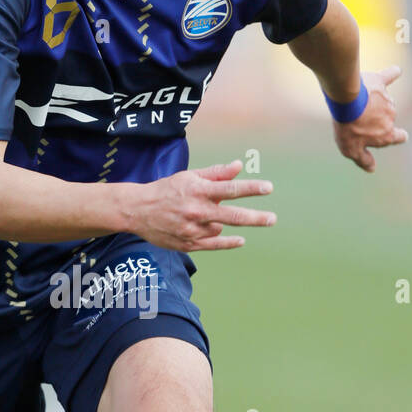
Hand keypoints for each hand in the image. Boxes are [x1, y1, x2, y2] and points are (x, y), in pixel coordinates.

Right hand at [128, 160, 275, 252]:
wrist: (137, 211)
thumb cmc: (166, 190)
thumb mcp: (189, 177)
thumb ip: (216, 173)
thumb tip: (239, 166)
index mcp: (198, 191)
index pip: (230, 189)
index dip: (251, 188)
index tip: (268, 188)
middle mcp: (197, 211)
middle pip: (232, 215)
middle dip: (255, 217)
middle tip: (273, 219)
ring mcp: (192, 229)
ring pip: (220, 227)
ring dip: (219, 221)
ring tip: (199, 214)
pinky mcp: (188, 244)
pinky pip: (214, 244)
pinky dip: (227, 242)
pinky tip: (240, 240)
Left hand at [333, 65, 407, 171]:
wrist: (345, 99)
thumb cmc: (349, 126)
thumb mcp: (351, 149)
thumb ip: (363, 159)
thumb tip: (372, 169)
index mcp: (386, 133)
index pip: (398, 137)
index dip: (397, 136)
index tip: (399, 136)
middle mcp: (391, 115)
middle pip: (387, 117)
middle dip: (375, 117)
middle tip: (356, 117)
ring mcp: (387, 98)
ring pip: (384, 100)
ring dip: (374, 101)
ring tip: (357, 101)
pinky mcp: (380, 82)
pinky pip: (389, 76)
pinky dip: (392, 74)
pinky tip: (396, 71)